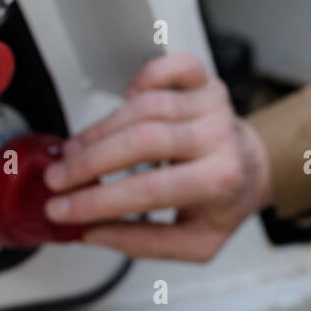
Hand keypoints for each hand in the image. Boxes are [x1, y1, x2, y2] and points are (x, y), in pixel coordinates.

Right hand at [42, 52, 272, 260]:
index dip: (96, 201)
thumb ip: (144, 243)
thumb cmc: (222, 203)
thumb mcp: (195, 243)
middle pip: (142, 141)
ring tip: (74, 152)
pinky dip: (141, 79)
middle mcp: (219, 137)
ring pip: (144, 106)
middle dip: (88, 163)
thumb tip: (92, 232)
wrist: (252, 169)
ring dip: (99, 130)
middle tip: (58, 179)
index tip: (62, 209)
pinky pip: (171, 67)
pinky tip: (123, 103)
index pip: (148, 190)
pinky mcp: (205, 82)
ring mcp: (212, 105)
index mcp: (221, 181)